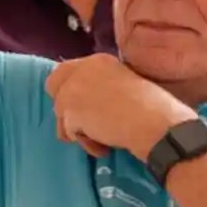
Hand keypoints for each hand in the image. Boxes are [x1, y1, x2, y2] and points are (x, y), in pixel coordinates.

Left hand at [44, 54, 194, 160]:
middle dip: (63, 105)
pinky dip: (86, 143)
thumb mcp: (123, 84)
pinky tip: (104, 144)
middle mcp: (81, 70)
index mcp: (97, 61)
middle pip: (53, 86)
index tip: (81, 105)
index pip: (66, 70)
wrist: (153, 121)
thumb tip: (86, 104)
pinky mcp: (70, 110)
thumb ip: (101, 86)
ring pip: (60, 113)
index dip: (69, 89)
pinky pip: (69, 133)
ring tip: (103, 138)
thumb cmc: (150, 107)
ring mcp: (72, 89)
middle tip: (81, 123)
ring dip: (78, 129)